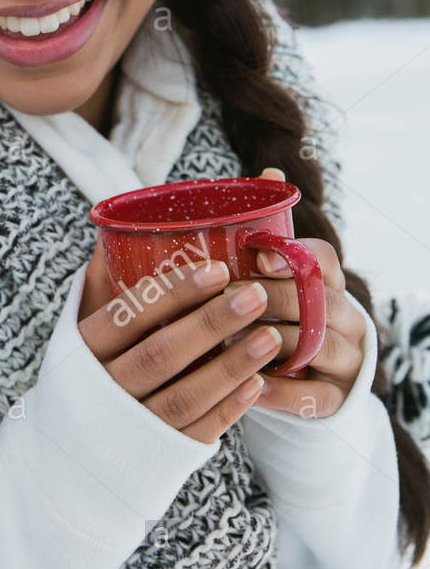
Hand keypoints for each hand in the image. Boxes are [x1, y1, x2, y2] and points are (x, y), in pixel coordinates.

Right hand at [77, 235, 283, 442]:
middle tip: (256, 295)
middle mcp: (104, 389)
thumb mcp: (80, 329)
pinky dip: (229, 408)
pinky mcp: (158, 455)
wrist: (69, 455)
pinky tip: (258, 383)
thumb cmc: (86, 373)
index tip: (217, 269)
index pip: (127, 315)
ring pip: (184, 396)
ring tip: (271, 336)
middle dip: (211, 324)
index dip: (173, 292)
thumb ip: (101, 284)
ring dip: (230, 365)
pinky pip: (196, 432)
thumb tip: (120, 226)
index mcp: (84, 349)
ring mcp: (131, 426)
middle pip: (160, 354)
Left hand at [231, 167, 365, 417]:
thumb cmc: (279, 313)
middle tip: (224, 299)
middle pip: (315, 301)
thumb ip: (268, 232)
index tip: (258, 258)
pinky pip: (314, 396)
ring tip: (226, 343)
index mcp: (328, 279)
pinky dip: (280, 391)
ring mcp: (345, 357)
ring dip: (269, 344)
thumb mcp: (275, 273)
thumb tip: (269, 171)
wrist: (308, 377)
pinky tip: (248, 387)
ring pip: (315, 346)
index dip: (292, 257)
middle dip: (268, 298)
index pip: (323, 258)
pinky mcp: (336, 397)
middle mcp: (345, 315)